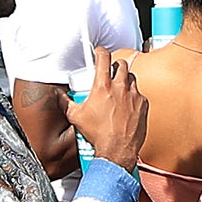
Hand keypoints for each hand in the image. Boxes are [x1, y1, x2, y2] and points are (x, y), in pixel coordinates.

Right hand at [72, 50, 148, 167]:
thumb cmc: (98, 134)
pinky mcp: (143, 104)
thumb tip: (59, 96)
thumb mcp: (76, 117)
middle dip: (114, 65)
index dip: (100, 51)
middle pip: (120, 64)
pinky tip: (127, 105)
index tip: (99, 51)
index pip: (103, 58)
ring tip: (118, 89)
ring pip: (131, 77)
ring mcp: (133, 95)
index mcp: (102, 87)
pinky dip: (133, 96)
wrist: (117, 150)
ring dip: (125, 80)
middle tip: (109, 72)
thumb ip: (66, 103)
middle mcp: (120, 87)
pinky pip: (139, 93)